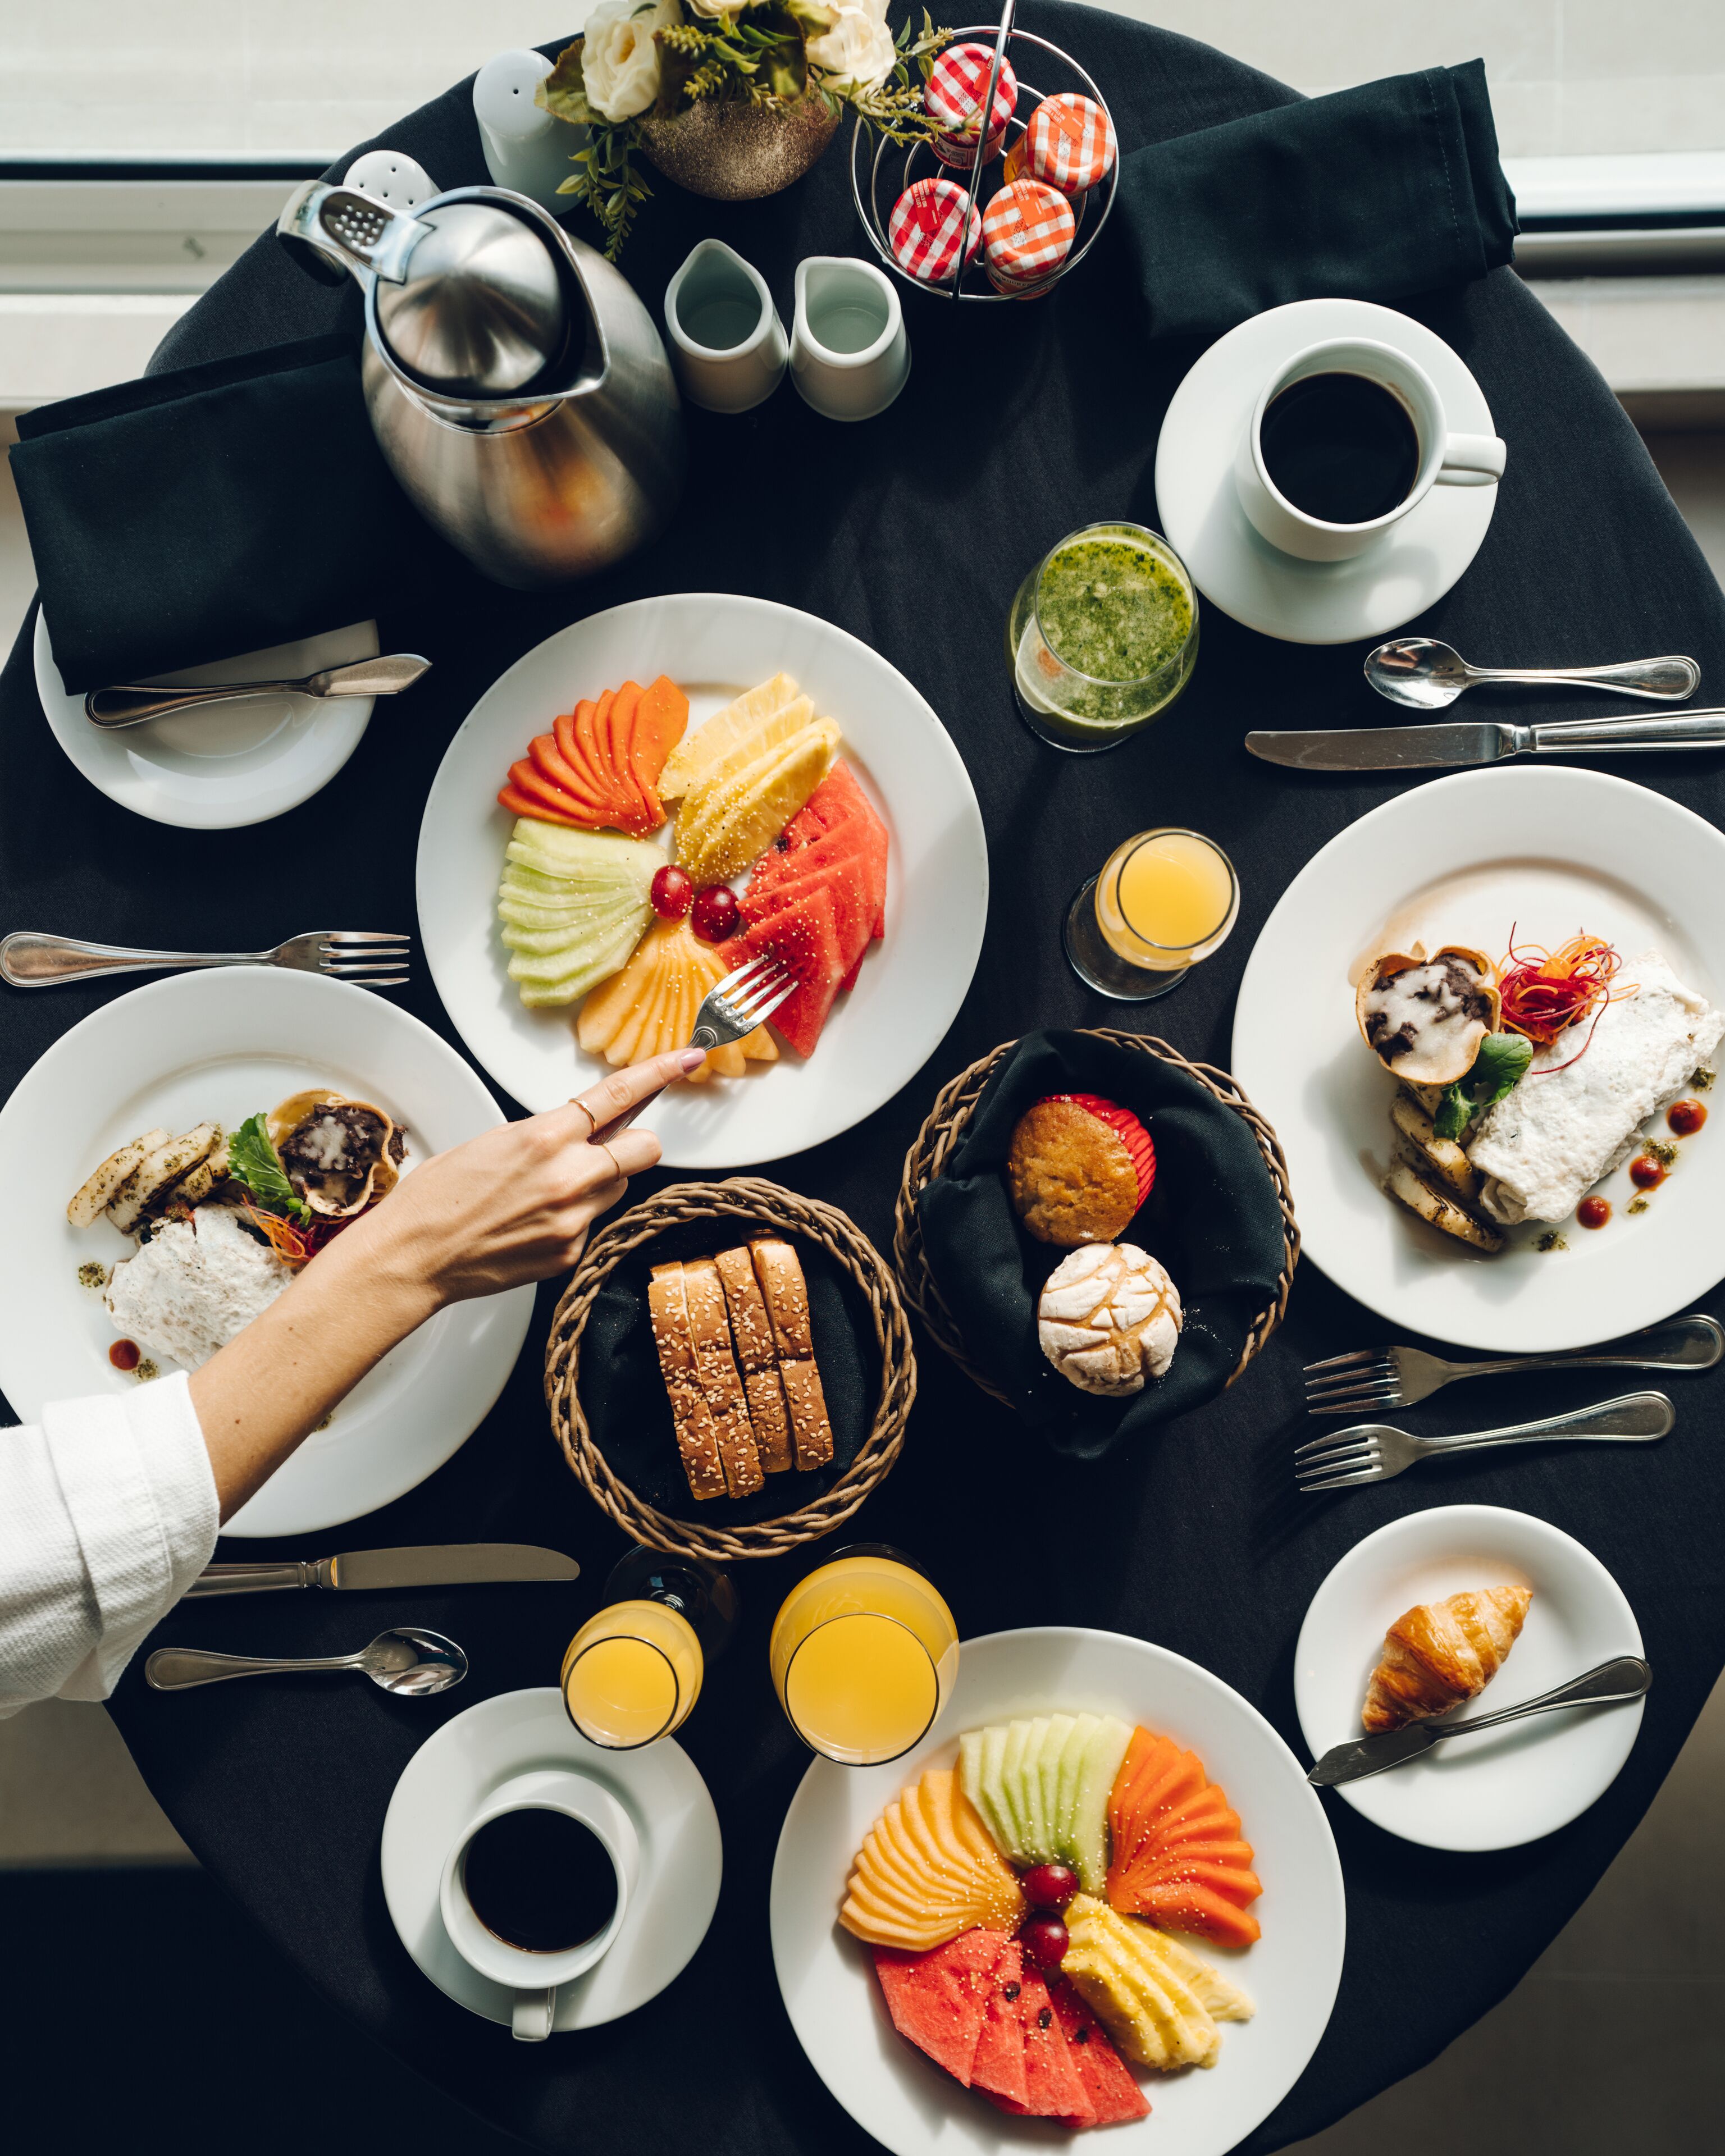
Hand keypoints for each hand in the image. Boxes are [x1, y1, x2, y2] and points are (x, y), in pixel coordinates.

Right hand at [348, 1046, 704, 1309]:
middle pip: (646, 1148)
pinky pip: (594, 1224)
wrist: (413, 1256)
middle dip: (634, 1142)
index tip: (689, 1058)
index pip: (619, 1095)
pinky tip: (533, 1222)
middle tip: (607, 1146)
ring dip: (601, 1182)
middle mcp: (570, 1177)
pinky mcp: (571, 1253)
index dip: (661, 1072)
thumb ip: (551, 1131)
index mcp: (545, 1137)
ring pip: (621, 1188)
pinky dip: (574, 1218)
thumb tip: (591, 1122)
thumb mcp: (496, 1141)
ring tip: (547, 1192)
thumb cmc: (440, 1195)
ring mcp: (575, 1220)